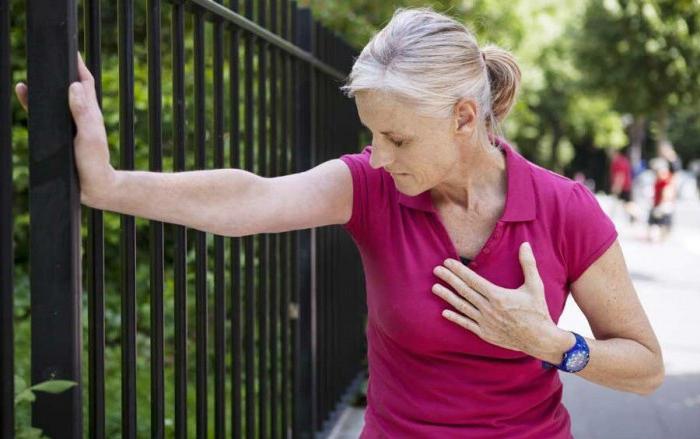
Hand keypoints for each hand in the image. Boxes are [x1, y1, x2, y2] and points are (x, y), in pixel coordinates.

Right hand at [15, 51, 115, 205]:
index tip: (69, 48)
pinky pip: (43, 113)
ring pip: (54, 97)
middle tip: (48, 53)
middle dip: (59, 69)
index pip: (84, 81)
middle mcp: (79, 113)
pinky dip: (32, 101)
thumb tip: (73, 85)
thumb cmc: (94, 162)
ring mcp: (68, 123)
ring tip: (32, 68)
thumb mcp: (90, 136)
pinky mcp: (57, 133)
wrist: (92, 187)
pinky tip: (22, 91)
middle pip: (68, 85)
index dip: (78, 64)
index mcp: (89, 111)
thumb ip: (82, 112)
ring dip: (44, 84)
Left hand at [431, 242, 556, 354]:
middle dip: (448, 279)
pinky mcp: (485, 333)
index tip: (447, 262)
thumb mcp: (535, 286)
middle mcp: (488, 308)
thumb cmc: (538, 311)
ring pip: (462, 306)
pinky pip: (466, 324)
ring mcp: (485, 322)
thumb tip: (525, 244)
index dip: (458, 270)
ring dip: (447, 296)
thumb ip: (528, 264)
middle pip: (464, 291)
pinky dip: (455, 317)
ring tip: (434, 288)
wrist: (540, 339)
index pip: (473, 280)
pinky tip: (444, 312)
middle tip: (436, 269)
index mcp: (498, 296)